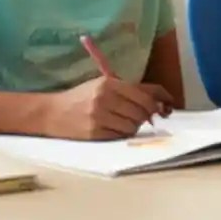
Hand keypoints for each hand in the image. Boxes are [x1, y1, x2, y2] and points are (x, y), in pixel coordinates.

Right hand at [42, 76, 174, 140]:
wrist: (52, 112)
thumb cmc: (82, 97)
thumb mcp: (103, 85)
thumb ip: (129, 90)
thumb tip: (160, 100)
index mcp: (109, 83)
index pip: (145, 93)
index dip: (161, 100)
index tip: (168, 105)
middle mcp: (104, 99)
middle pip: (142, 111)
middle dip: (147, 115)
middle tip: (144, 117)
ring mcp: (99, 117)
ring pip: (133, 125)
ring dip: (135, 126)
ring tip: (125, 121)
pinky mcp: (94, 134)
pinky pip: (121, 136)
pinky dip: (123, 134)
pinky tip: (115, 129)